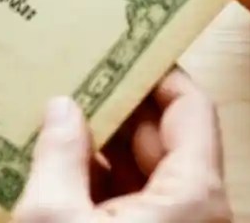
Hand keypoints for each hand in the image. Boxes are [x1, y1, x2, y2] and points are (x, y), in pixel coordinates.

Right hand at [12, 69, 230, 222]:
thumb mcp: (54, 216)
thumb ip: (59, 155)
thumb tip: (61, 107)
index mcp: (193, 194)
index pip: (189, 106)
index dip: (154, 71)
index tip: (119, 44)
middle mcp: (195, 210)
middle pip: (163, 135)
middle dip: (116, 104)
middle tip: (76, 72)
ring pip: (143, 170)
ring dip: (101, 142)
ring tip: (56, 112)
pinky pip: (130, 201)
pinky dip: (97, 179)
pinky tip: (55, 163)